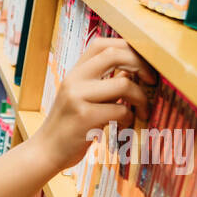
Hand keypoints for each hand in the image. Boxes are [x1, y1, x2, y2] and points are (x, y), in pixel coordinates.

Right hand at [29, 36, 155, 175]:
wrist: (45, 152)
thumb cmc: (68, 127)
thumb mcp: (80, 98)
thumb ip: (101, 83)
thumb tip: (132, 71)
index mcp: (74, 73)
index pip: (102, 44)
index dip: (128, 48)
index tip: (142, 64)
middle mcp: (73, 80)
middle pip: (116, 55)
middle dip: (141, 65)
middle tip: (151, 81)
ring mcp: (77, 98)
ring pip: (124, 84)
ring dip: (141, 98)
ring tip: (142, 110)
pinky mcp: (84, 118)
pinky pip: (121, 110)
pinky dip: (130, 118)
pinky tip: (125, 125)